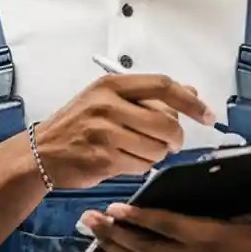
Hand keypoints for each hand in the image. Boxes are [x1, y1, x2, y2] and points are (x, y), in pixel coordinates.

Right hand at [34, 74, 214, 189]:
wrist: (42, 153)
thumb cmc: (78, 124)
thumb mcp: (108, 100)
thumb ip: (147, 96)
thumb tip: (190, 92)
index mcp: (111, 85)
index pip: (163, 86)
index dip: (191, 102)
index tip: (208, 116)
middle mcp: (107, 105)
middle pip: (165, 122)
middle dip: (176, 137)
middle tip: (171, 143)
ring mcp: (104, 132)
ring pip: (157, 147)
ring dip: (157, 154)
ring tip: (140, 151)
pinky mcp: (103, 158)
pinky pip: (141, 165)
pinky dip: (141, 166)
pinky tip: (126, 161)